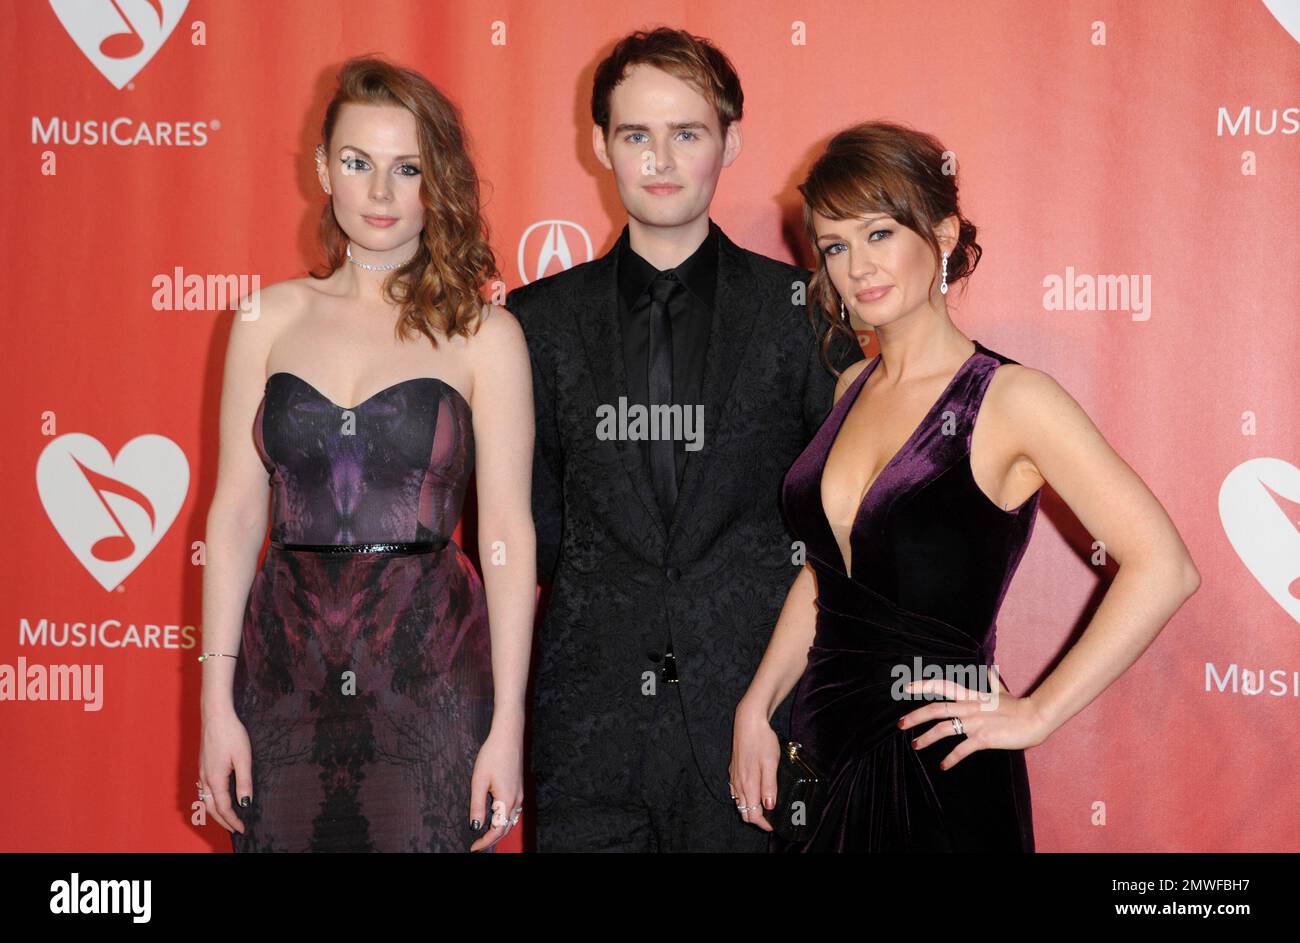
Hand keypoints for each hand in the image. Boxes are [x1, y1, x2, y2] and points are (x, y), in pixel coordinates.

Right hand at [198, 707, 251, 834]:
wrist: (216, 715)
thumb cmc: (231, 734)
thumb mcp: (243, 758)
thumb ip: (244, 782)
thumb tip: (245, 803)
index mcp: (215, 778)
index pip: (223, 808)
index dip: (233, 820)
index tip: (242, 829)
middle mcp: (205, 778)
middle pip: (211, 808)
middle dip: (223, 821)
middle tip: (235, 829)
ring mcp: (202, 771)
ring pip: (205, 800)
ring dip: (215, 812)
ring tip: (227, 818)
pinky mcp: (203, 765)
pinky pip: (204, 790)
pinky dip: (210, 801)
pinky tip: (217, 799)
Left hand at [468, 725, 523, 851]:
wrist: (508, 736)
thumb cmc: (493, 755)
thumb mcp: (479, 781)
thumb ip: (477, 806)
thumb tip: (475, 826)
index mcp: (506, 800)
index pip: (497, 830)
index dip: (485, 842)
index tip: (473, 848)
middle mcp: (516, 799)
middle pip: (506, 828)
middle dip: (491, 839)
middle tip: (477, 845)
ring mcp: (519, 793)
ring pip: (511, 820)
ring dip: (499, 831)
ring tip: (484, 835)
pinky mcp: (519, 788)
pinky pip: (513, 811)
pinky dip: (505, 820)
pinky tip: (496, 818)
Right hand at [729, 699, 778, 831]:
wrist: (748, 721)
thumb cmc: (761, 740)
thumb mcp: (771, 763)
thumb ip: (769, 786)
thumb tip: (769, 806)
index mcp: (748, 784)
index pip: (753, 814)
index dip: (764, 823)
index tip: (774, 825)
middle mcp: (738, 783)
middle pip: (744, 811)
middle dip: (757, 819)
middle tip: (771, 818)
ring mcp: (734, 776)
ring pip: (739, 802)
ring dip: (750, 809)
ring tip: (764, 808)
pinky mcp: (733, 770)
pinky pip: (735, 791)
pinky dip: (744, 798)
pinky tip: (752, 793)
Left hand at [898, 667, 1049, 770]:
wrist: (1035, 718)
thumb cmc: (1019, 706)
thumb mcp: (1002, 692)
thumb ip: (993, 681)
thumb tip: (991, 668)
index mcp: (971, 695)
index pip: (943, 686)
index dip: (923, 686)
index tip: (906, 688)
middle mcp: (969, 707)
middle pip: (935, 709)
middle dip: (915, 717)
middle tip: (900, 724)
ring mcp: (975, 722)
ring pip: (943, 729)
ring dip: (926, 738)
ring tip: (915, 745)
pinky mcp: (983, 738)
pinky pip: (961, 749)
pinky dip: (950, 758)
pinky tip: (943, 766)